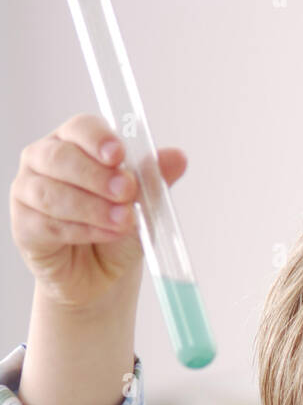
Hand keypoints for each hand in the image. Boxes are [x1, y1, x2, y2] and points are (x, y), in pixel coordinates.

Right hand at [10, 111, 186, 309]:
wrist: (101, 276)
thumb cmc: (116, 232)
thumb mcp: (142, 206)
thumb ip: (154, 180)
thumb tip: (178, 158)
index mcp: (74, 142)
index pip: (80, 128)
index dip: (98, 139)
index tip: (119, 156)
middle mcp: (45, 160)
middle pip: (62, 156)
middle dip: (97, 176)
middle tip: (126, 192)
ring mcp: (28, 191)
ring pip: (53, 193)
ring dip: (92, 208)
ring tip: (123, 222)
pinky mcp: (24, 225)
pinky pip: (48, 224)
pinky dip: (81, 231)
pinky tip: (105, 235)